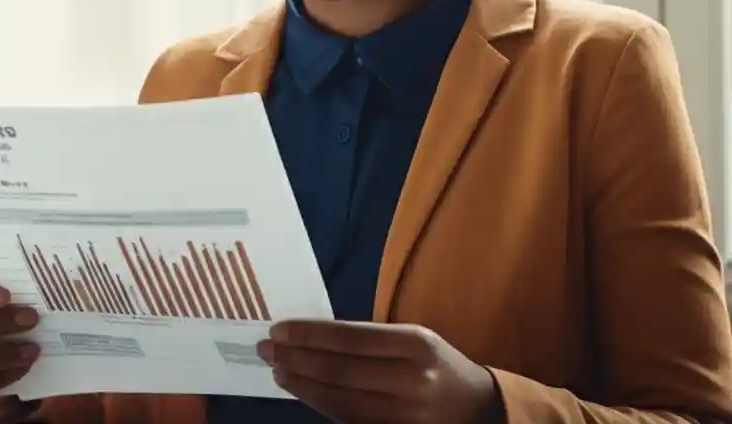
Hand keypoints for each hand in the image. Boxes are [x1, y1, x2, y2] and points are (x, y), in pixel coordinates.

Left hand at [257, 320, 501, 423]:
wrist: (478, 409)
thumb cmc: (437, 365)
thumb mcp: (414, 339)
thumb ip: (368, 338)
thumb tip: (309, 336)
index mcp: (415, 344)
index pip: (348, 339)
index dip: (308, 335)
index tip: (278, 329)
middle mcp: (410, 379)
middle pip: (338, 371)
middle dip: (295, 359)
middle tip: (266, 350)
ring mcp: (403, 414)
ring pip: (338, 400)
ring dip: (300, 385)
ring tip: (278, 371)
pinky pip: (347, 419)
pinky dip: (319, 404)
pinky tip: (302, 391)